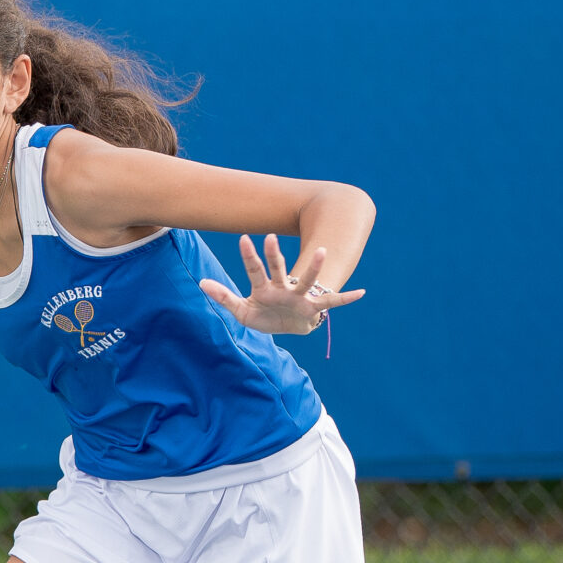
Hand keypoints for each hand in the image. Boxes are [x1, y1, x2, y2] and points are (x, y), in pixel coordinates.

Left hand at [199, 235, 364, 334]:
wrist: (286, 326)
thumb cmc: (264, 315)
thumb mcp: (241, 311)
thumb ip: (223, 297)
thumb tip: (201, 282)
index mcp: (264, 287)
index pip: (254, 270)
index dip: (249, 256)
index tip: (243, 238)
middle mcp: (283, 287)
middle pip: (279, 268)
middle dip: (275, 254)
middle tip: (271, 235)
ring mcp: (299, 296)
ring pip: (308, 279)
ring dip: (315, 267)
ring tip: (323, 251)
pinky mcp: (313, 308)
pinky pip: (332, 302)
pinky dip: (346, 298)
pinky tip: (361, 293)